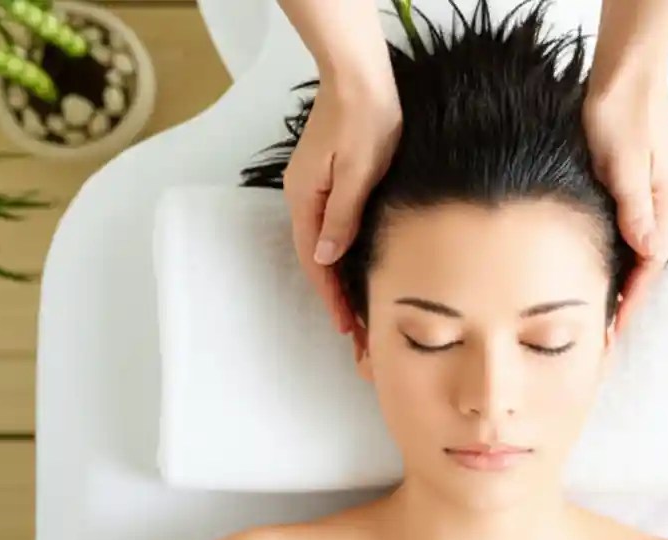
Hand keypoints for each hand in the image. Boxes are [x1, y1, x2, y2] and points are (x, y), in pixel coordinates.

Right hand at [283, 68, 401, 333]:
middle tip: (356, 333)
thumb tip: (325, 258)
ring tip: (356, 312)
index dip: (331, 297)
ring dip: (337, 280)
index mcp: (305, 198)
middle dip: (334, 298)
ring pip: (322, 246)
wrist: (359, 77)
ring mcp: (312, 189)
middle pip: (315, 260)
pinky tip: (353, 269)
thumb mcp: (358, 171)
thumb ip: (342, 216)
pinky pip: (328, 228)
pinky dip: (340, 255)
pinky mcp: (326, 181)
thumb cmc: (365, 118)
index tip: (347, 327)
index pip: (315, 262)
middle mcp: (302, 197)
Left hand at [583, 69, 667, 335]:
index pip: (651, 262)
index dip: (633, 297)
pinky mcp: (633, 182)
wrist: (624, 71)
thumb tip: (646, 250)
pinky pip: (628, 228)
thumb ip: (633, 207)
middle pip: (647, 260)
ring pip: (637, 246)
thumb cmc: (622, 112)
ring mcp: (649, 192)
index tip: (615, 327)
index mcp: (665, 201)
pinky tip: (600, 264)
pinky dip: (616, 252)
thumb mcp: (624, 162)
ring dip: (623, 276)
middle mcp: (662, 201)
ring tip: (602, 308)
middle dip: (629, 295)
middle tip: (605, 330)